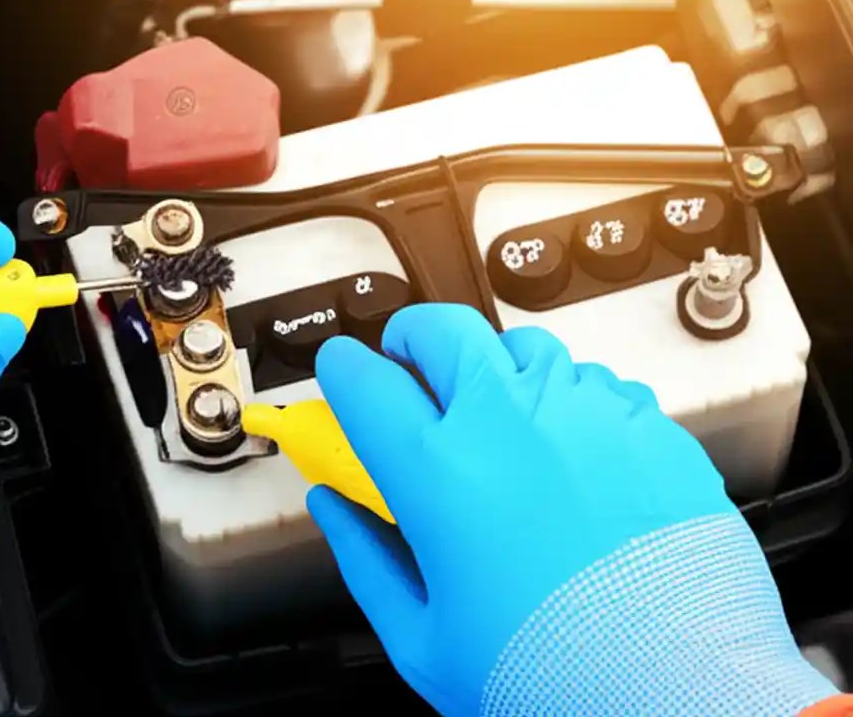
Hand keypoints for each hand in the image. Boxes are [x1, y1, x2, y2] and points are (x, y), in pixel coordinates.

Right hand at [310, 304, 836, 715]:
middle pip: (441, 329)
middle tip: (410, 363)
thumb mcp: (422, 637)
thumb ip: (364, 559)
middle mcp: (507, 421)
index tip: (344, 374)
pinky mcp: (644, 422)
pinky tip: (570, 450)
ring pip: (522, 344)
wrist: (677, 692)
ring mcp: (582, 412)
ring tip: (498, 411)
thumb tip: (333, 510)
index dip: (343, 369)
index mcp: (436, 471)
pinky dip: (567, 400)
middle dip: (412, 337)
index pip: (364, 379)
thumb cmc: (551, 674)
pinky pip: (592, 382)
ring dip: (493, 365)